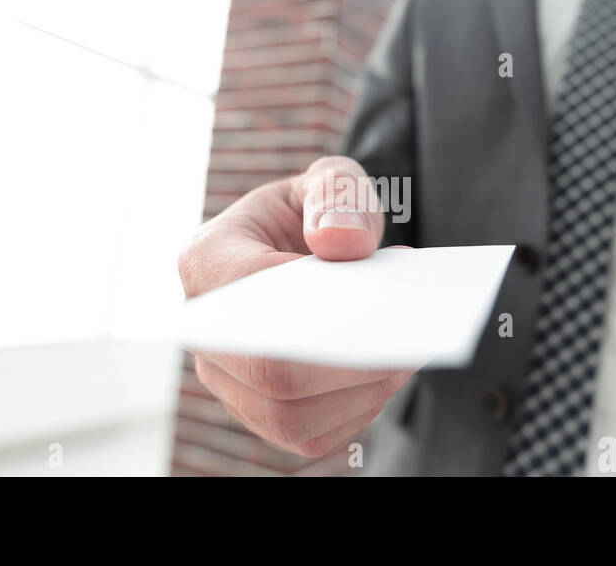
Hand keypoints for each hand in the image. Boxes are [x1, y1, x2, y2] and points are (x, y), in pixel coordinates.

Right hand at [177, 156, 414, 457]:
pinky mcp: (258, 412)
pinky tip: (387, 376)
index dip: (319, 309)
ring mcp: (227, 379)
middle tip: (409, 337)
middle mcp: (207, 331)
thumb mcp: (333, 181)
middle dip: (352, 362)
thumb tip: (343, 244)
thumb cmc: (319, 213)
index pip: (251, 299)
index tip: (379, 296)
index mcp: (206, 261)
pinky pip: (307, 434)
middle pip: (273, 374)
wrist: (308, 248)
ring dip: (361, 393)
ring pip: (290, 416)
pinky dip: (356, 411)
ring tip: (407, 355)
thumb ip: (338, 196)